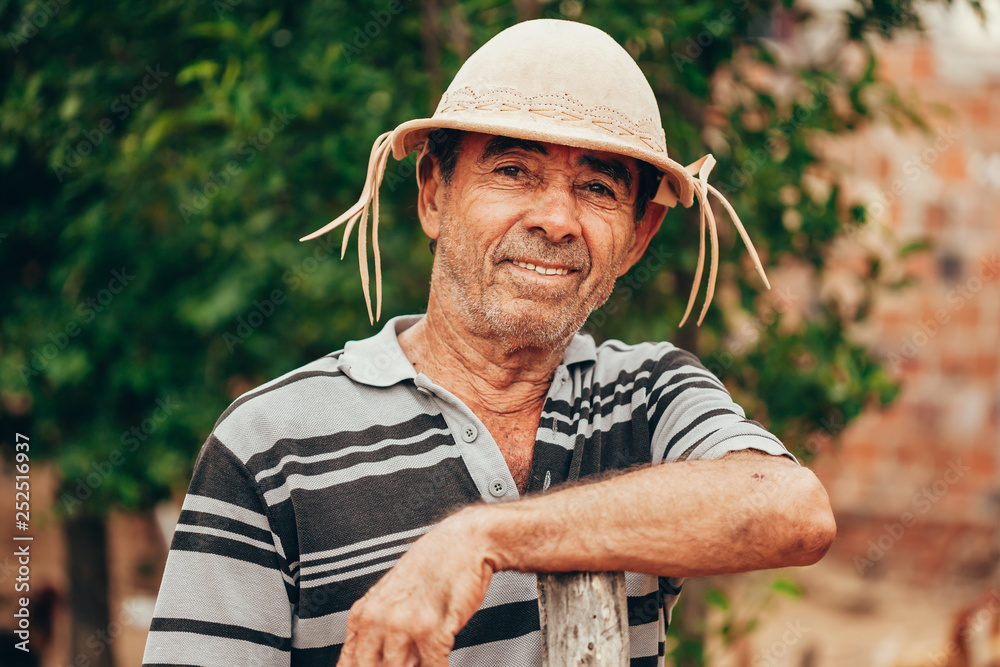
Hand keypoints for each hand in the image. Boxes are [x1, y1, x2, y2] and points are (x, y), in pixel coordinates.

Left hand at [336, 507, 496, 666]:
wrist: (465, 543)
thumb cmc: (434, 567)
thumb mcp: (392, 595)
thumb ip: (378, 629)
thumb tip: (378, 661)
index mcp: (365, 613)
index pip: (349, 662)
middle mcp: (379, 620)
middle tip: (406, 664)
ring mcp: (403, 626)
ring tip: (421, 661)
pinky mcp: (432, 631)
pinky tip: (441, 665)